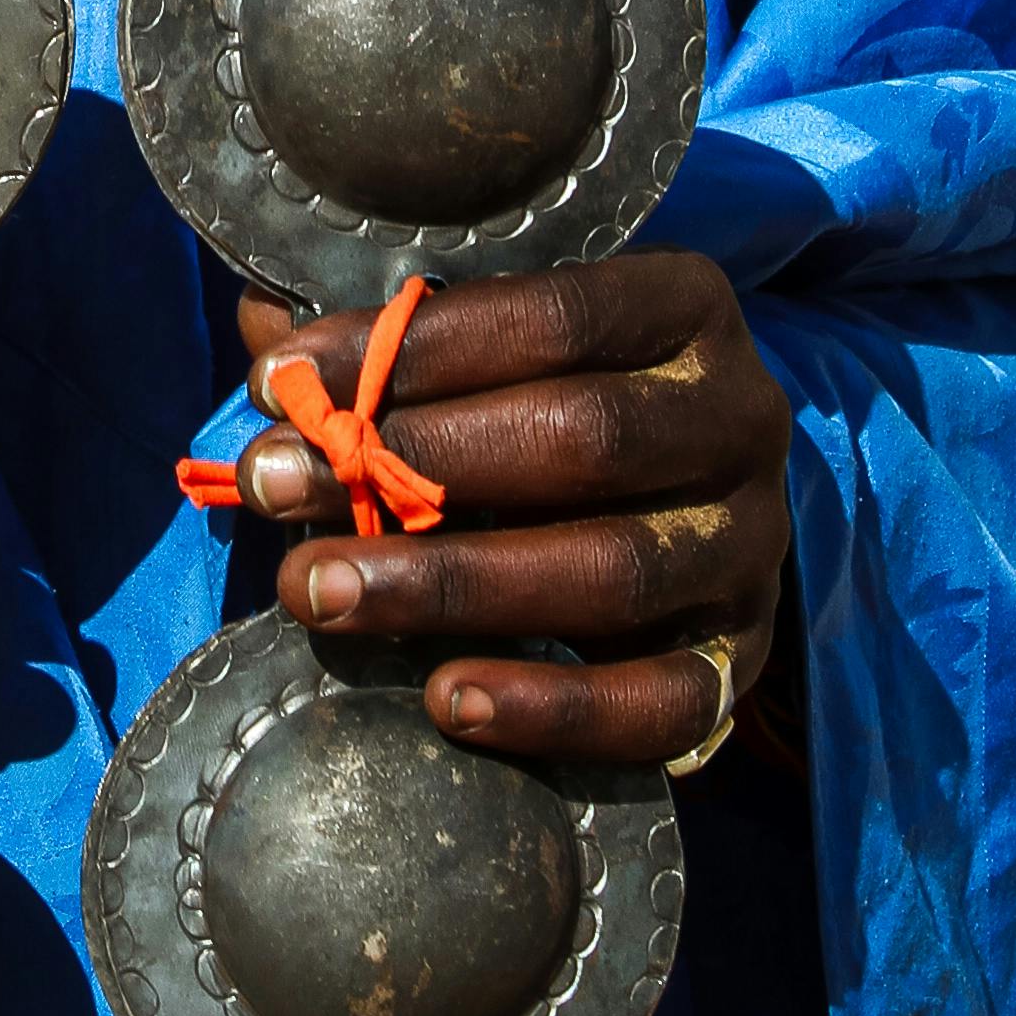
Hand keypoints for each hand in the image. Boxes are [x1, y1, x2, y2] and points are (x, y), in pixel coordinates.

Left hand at [228, 253, 791, 762]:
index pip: (553, 317)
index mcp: (685, 307)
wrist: (686, 515)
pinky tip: (446, 702)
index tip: (279, 381)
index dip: (411, 349)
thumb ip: (391, 337)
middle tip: (271, 484)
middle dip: (411, 465)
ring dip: (447, 588)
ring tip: (314, 591)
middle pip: (583, 439)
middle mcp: (740, 418)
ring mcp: (750, 546)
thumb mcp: (488, 346)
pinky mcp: (745, 658)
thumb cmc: (548, 404)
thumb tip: (264, 330)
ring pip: (611, 572)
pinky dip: (552, 708)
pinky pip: (663, 700)